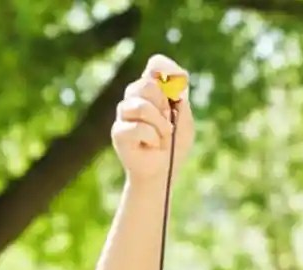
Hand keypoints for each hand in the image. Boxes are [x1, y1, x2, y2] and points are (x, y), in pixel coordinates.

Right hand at [111, 54, 194, 183]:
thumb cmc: (173, 146)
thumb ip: (180, 100)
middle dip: (163, 106)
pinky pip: (138, 127)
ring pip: (141, 106)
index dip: (166, 69)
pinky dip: (151, 138)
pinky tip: (151, 146)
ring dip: (159, 125)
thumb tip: (174, 81)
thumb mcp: (185, 121)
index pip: (156, 65)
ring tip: (162, 138)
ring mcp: (123, 113)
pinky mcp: (118, 131)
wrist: (162, 172)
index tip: (177, 87)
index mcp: (153, 90)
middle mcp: (135, 97)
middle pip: (146, 84)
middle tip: (169, 123)